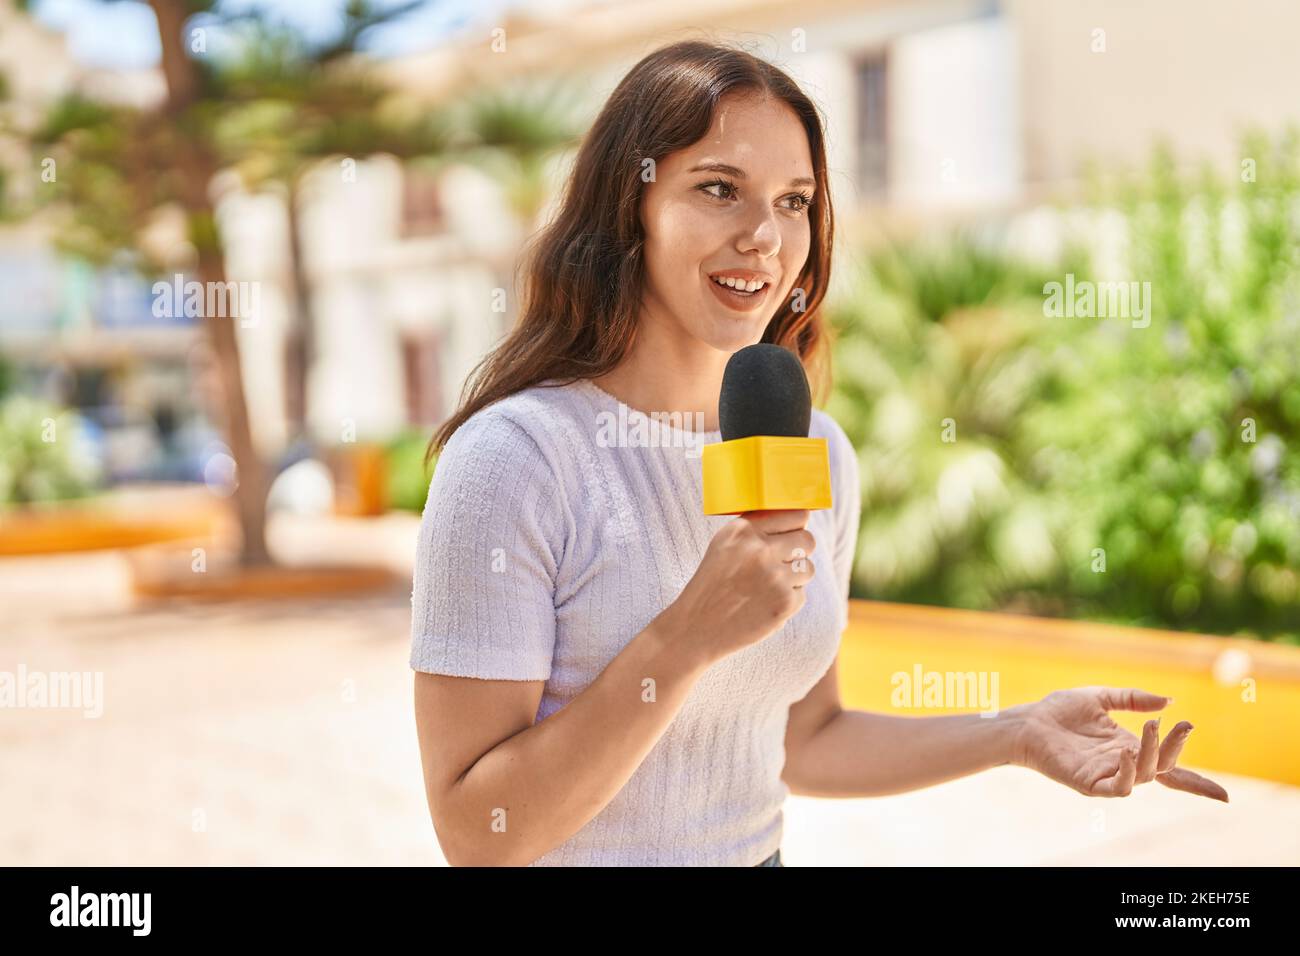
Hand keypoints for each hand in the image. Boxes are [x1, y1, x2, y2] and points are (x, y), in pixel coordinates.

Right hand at [656, 509, 815, 666]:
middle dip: (799, 552)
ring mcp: (774, 576)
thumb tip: (800, 519)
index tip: (794, 533)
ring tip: (766, 587)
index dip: (798, 525)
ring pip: (807, 568)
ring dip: (793, 578)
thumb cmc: (713, 584)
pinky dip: (786, 601)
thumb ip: (756, 529)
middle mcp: (759, 549)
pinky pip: (801, 594)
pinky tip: (762, 604)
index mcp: (743, 530)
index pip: (796, 515)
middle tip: (781, 564)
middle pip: (807, 540)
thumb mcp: (724, 544)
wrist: (696, 627)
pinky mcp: (784, 602)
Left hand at [1010, 687, 1228, 801]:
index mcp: (1129, 747)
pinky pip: (1117, 786)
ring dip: (1155, 753)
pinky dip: (1127, 772)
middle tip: (1184, 726)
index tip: (1226, 798)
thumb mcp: (1102, 697)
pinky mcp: (1089, 784)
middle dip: (1177, 747)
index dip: (1195, 784)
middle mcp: (1123, 764)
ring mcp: (1107, 776)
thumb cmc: (1059, 711)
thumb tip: (1169, 701)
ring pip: (1145, 776)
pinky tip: (1126, 752)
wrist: (1027, 721)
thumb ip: (1134, 699)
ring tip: (1152, 727)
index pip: (1169, 770)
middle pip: (1163, 767)